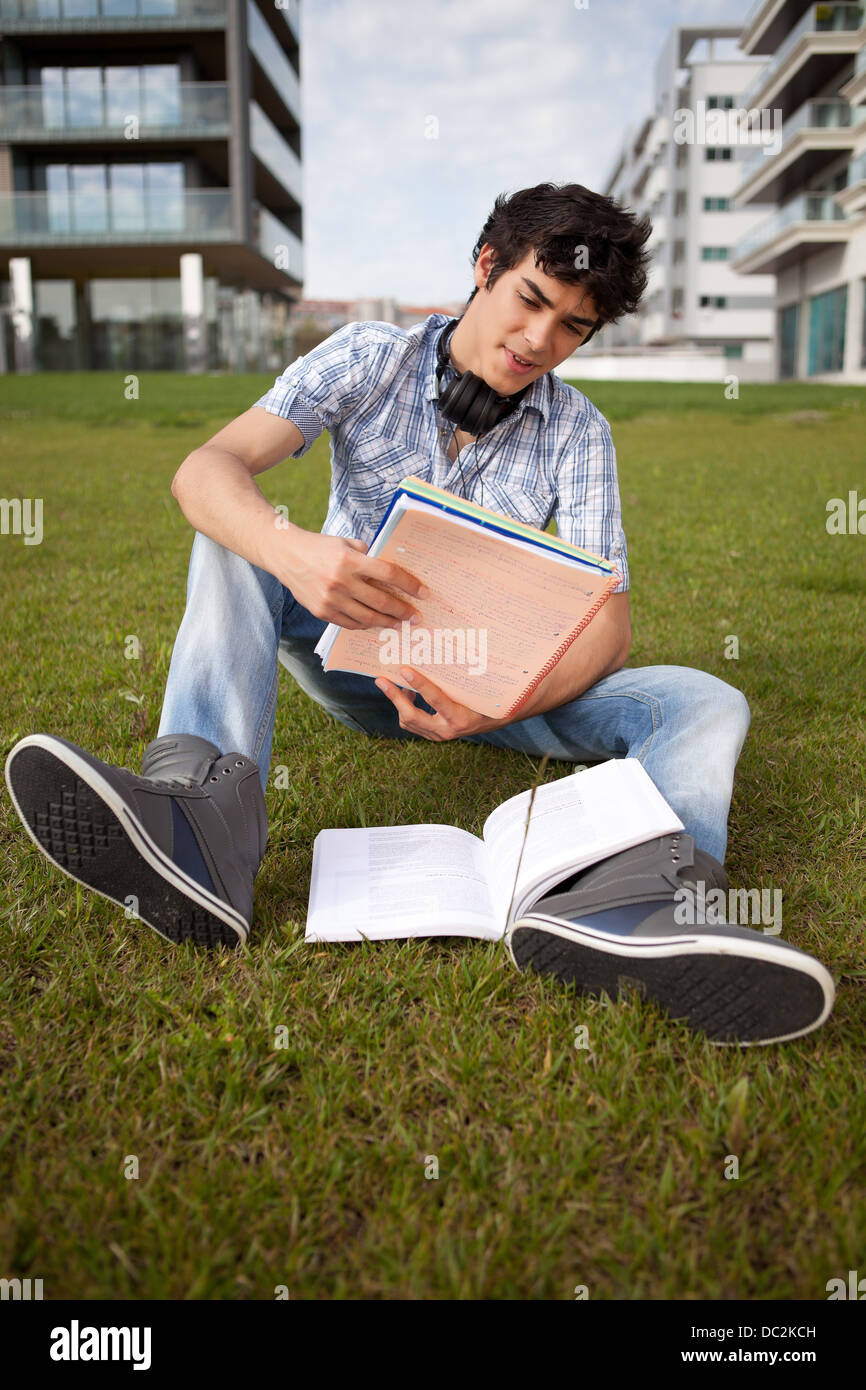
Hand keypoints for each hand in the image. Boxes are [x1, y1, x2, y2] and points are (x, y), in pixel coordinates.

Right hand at [273, 528, 428, 628]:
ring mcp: (331, 599)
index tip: (424, 594)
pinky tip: (376, 624)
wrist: (286, 555)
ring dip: (387, 622)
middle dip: (403, 611)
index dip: (409, 585)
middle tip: (416, 616)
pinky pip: (350, 624)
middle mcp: (341, 581)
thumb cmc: (320, 547)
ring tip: (400, 624)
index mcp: (350, 560)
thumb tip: (390, 573)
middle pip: (381, 601)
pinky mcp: (322, 612)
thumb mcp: (346, 543)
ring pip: (367, 618)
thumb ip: (368, 556)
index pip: (388, 574)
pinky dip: (365, 625)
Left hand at [374, 666, 507, 741]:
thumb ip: (458, 681)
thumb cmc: (485, 700)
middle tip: (381, 680)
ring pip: (407, 721)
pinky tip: (409, 695)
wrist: (492, 722)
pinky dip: (406, 708)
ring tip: (398, 684)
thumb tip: (439, 656)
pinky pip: (411, 724)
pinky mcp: (432, 736)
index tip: (405, 670)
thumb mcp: (475, 691)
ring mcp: (438, 736)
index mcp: (459, 718)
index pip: (435, 699)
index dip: (419, 684)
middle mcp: (446, 730)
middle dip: (394, 697)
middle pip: (411, 716)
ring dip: (399, 702)